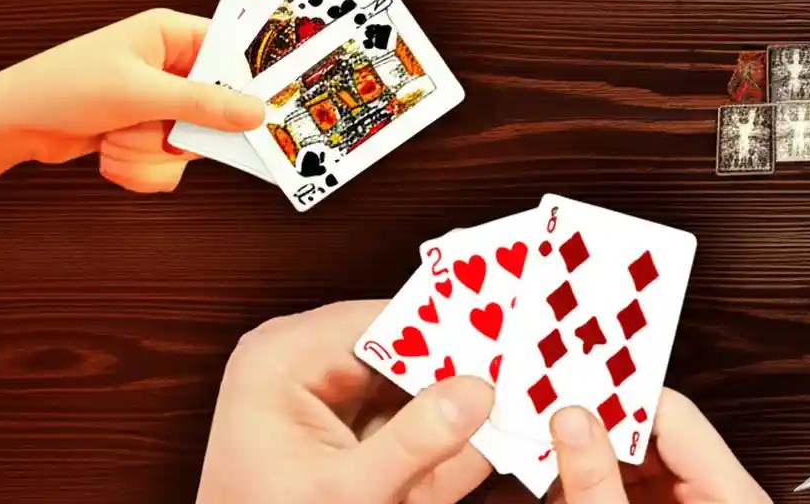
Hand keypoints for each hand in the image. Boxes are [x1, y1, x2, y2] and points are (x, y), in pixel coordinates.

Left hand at [0, 9, 263, 192]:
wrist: (11, 123)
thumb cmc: (66, 89)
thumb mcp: (141, 94)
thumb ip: (203, 105)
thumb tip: (256, 112)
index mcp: (171, 33)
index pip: (232, 51)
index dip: (252, 80)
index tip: (272, 108)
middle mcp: (169, 65)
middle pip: (218, 107)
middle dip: (189, 132)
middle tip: (173, 135)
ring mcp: (157, 101)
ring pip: (193, 141)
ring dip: (157, 152)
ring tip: (119, 139)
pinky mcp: (145, 131)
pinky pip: (170, 161)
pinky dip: (143, 167)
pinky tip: (112, 155)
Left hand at [196, 301, 495, 503]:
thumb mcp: (346, 495)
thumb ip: (414, 444)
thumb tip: (477, 391)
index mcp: (281, 358)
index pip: (383, 322)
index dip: (450, 329)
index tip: (509, 339)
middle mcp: (301, 360)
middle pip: (405, 346)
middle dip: (462, 366)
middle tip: (528, 369)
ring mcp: (325, 392)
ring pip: (414, 379)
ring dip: (460, 397)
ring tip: (525, 394)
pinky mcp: (348, 425)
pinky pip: (407, 412)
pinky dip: (445, 427)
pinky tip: (493, 431)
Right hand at [544, 391, 770, 503]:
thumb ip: (598, 485)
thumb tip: (573, 421)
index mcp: (732, 494)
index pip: (672, 412)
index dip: (617, 393)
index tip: (570, 381)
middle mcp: (718, 492)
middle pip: (651, 433)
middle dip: (595, 424)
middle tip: (545, 408)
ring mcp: (692, 503)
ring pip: (634, 458)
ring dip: (589, 454)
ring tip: (543, 444)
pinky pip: (629, 484)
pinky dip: (595, 481)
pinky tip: (560, 479)